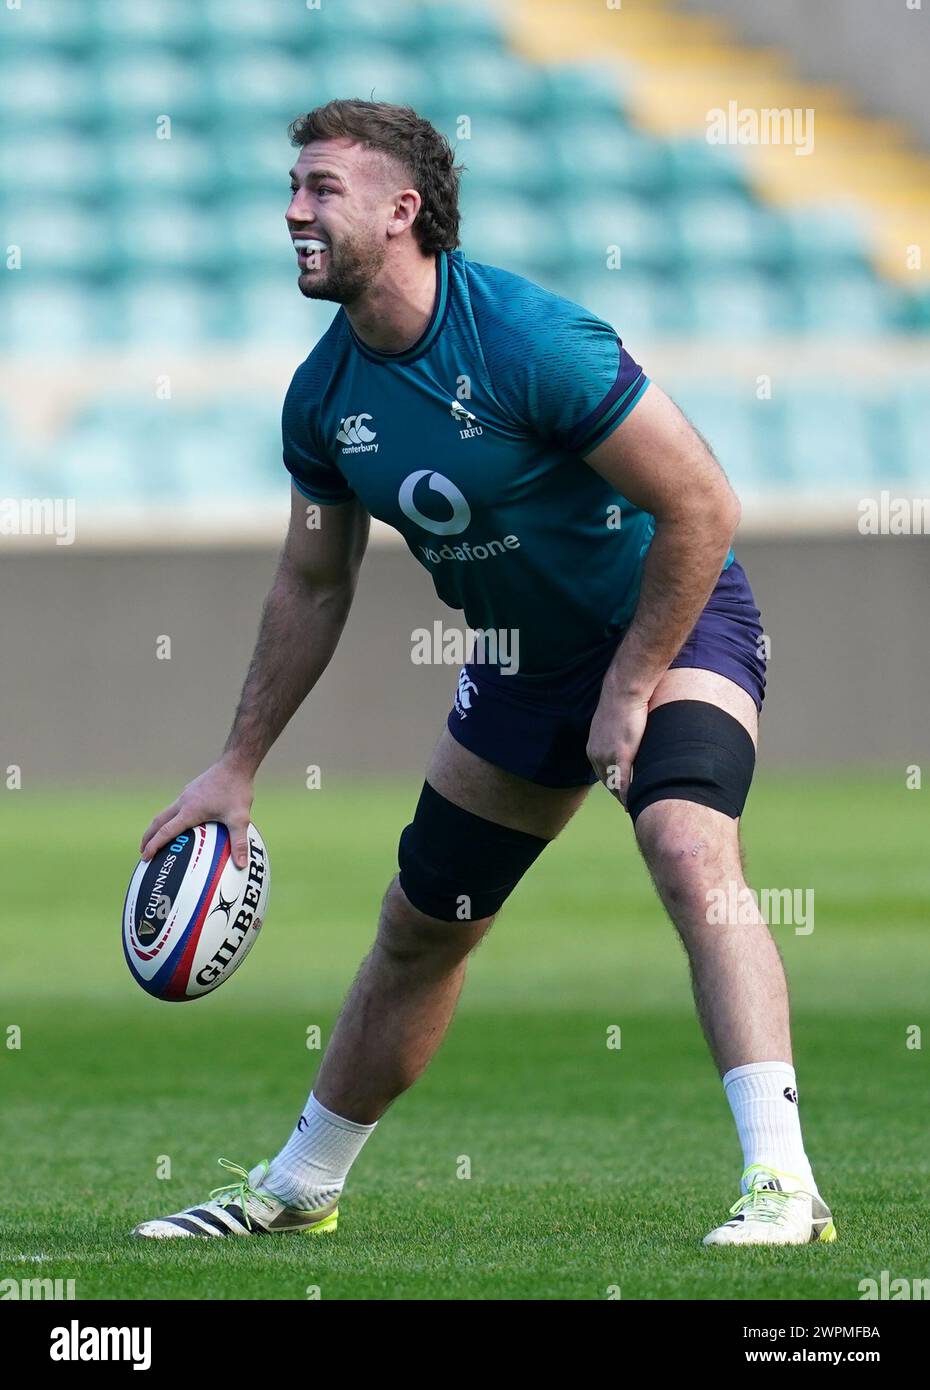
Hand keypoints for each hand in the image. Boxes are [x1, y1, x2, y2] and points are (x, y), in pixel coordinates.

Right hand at [139, 756, 254, 867]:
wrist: (235, 763)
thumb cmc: (237, 790)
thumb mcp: (240, 818)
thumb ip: (239, 842)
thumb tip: (242, 865)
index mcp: (189, 811)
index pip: (165, 832)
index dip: (153, 845)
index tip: (145, 857)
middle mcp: (184, 802)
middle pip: (158, 821)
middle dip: (149, 836)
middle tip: (143, 851)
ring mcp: (187, 794)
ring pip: (167, 812)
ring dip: (159, 825)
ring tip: (158, 837)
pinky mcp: (193, 789)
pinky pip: (178, 805)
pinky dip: (173, 816)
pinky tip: (183, 821)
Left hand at [586, 689, 650, 806]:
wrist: (624, 692)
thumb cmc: (621, 704)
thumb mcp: (611, 724)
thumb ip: (614, 737)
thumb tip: (623, 741)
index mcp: (593, 748)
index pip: (602, 773)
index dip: (612, 785)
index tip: (621, 794)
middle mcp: (596, 755)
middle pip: (607, 782)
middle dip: (617, 794)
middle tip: (630, 803)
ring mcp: (608, 756)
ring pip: (614, 785)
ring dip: (623, 797)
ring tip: (635, 805)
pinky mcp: (622, 755)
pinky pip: (623, 782)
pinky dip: (627, 795)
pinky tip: (632, 803)